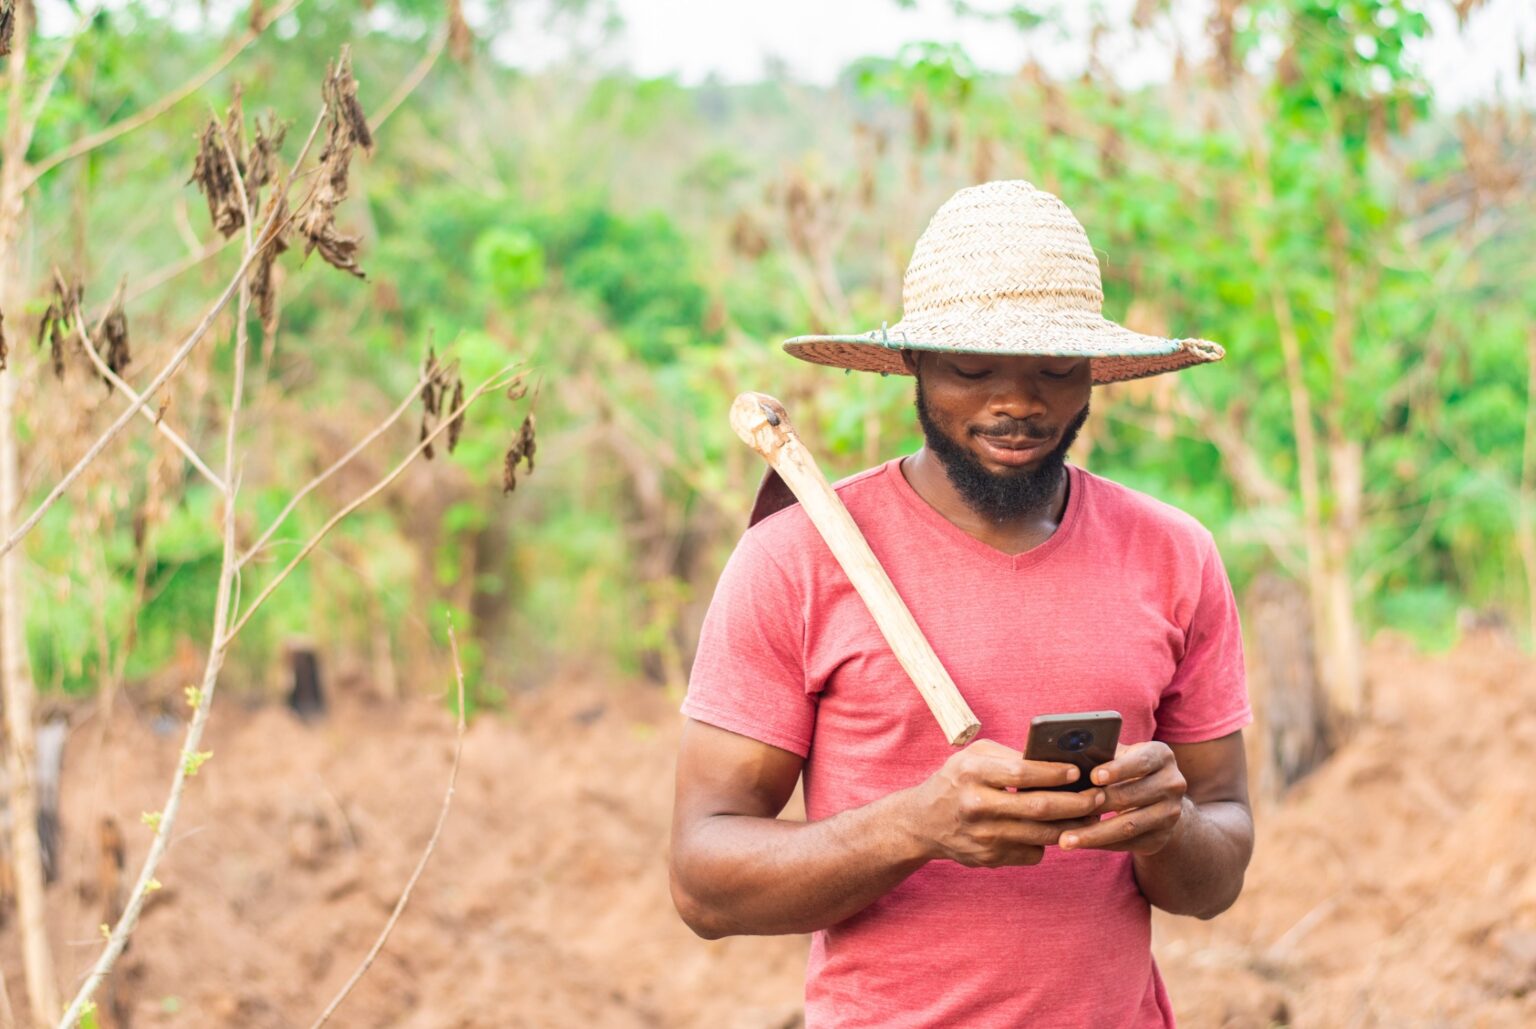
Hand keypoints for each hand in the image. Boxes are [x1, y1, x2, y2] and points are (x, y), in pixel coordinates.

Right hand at [903, 739, 1105, 867]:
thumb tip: (1058, 760)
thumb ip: (1011, 757)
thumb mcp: (974, 757)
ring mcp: (983, 836)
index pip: (1022, 773)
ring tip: (1092, 815)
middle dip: (1076, 803)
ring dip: (1073, 826)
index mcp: (972, 772)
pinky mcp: (989, 859)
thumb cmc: (956, 780)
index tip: (1078, 772)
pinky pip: (1032, 852)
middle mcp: (976, 805)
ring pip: (1042, 834)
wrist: (922, 823)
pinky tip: (1054, 831)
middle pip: (1039, 807)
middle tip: (1099, 797)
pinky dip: (1047, 841)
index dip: (1054, 774)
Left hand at [1058, 741, 1187, 855]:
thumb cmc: (1128, 768)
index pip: (1141, 762)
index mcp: (1161, 756)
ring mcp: (1169, 814)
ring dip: (1093, 834)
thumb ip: (1102, 752)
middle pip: (1130, 796)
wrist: (1160, 799)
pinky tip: (1078, 843)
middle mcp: (1172, 784)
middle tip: (1063, 810)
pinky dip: (1100, 844)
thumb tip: (1068, 751)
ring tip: (1065, 839)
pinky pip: (1127, 844)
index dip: (1117, 769)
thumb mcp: (1122, 754)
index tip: (1093, 776)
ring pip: (1128, 826)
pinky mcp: (1161, 838)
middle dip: (1095, 805)